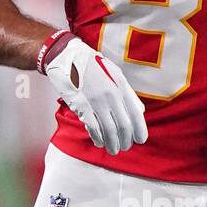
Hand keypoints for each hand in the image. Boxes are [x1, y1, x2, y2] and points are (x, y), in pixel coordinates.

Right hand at [45, 37, 147, 154]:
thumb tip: (140, 111)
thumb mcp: (115, 74)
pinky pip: (93, 127)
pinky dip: (98, 138)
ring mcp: (95, 101)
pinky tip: (99, 142)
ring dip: (112, 144)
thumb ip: (128, 93)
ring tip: (113, 150)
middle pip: (123, 126)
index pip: (136, 114)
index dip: (140, 130)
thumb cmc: (93, 66)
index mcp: (121, 86)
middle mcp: (111, 95)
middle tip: (124, 147)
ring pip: (108, 130)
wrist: (66, 56)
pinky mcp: (81, 106)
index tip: (140, 140)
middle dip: (126, 141)